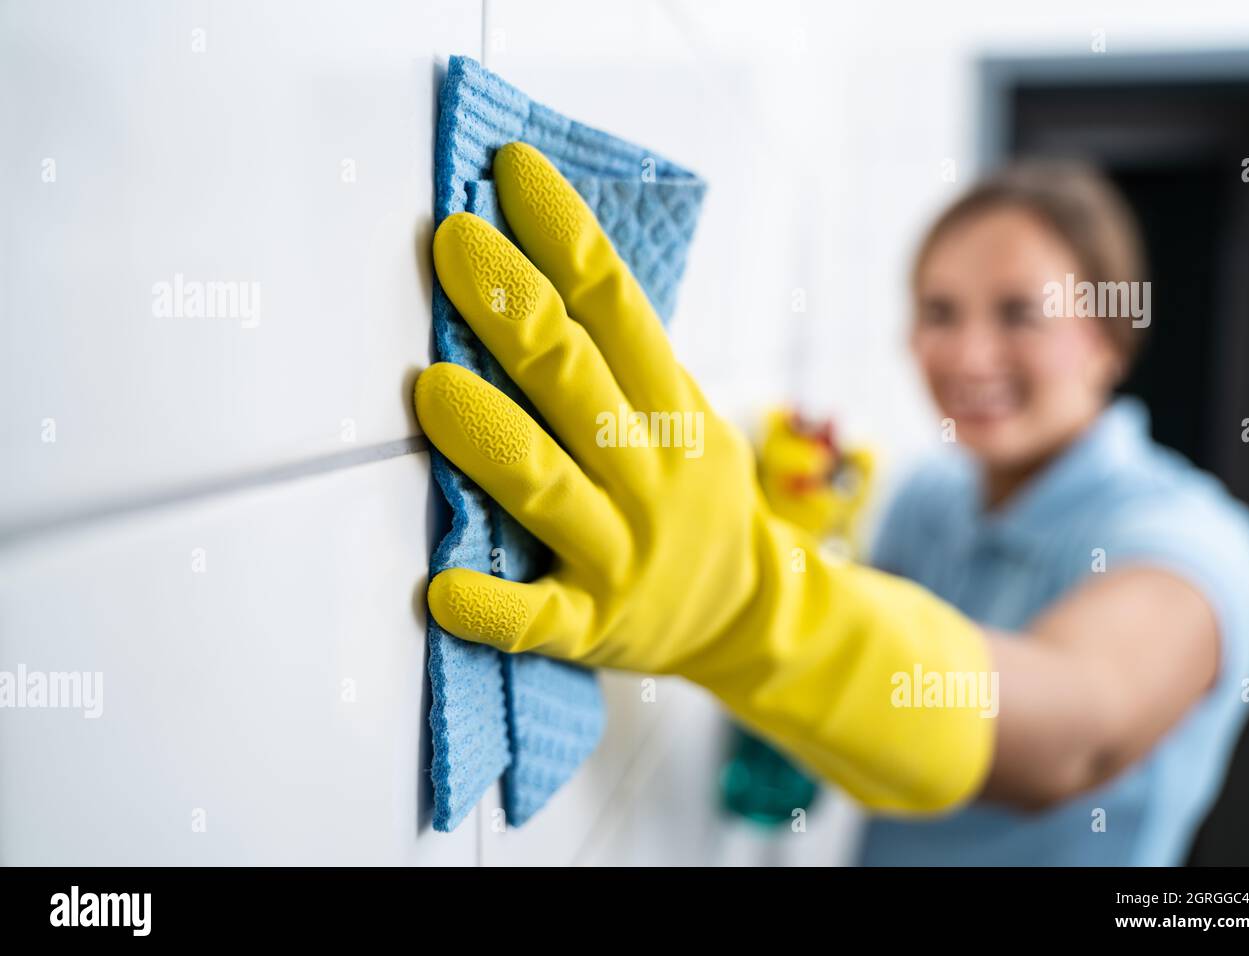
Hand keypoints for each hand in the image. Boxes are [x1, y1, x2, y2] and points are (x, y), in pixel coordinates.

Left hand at [415, 142, 994, 812]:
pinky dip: (493, 605)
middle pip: (579, 382)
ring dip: (493, 438)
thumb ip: (622, 359)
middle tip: (454, 245)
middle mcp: (653, 474)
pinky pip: (538, 619)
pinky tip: (441, 588)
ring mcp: (624, 553)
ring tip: (432, 386)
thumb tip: (533, 261)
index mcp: (674, 410)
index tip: (512, 173)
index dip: (566, 238)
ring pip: (551, 489)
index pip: (620, 307)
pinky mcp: (592, 624)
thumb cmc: (691, 494)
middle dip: (516, 310)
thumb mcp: (685, 413)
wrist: (748, 612)